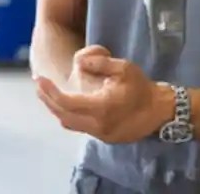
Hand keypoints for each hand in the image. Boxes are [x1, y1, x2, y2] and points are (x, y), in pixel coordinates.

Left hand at [35, 48, 175, 143]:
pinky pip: (79, 127)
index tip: (39, 79)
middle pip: (63, 115)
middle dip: (48, 100)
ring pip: (69, 123)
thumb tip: (79, 62)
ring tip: (46, 93)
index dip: (50, 91)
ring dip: (56, 109)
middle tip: (38, 85)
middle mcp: (98, 125)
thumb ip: (99, 62)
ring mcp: (100, 134)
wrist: (161, 112)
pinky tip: (64, 104)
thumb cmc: (142, 87)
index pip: (67, 102)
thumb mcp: (123, 68)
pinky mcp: (104, 138)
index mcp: (102, 108)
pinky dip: (67, 115)